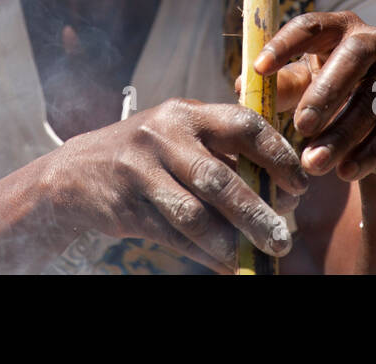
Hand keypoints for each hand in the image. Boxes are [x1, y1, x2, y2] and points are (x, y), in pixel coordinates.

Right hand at [43, 98, 309, 273]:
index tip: (299, 185)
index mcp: (186, 112)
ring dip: (231, 241)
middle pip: (220, 178)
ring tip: (254, 257)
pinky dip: (204, 253)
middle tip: (284, 237)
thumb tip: (277, 190)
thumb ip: (220, 152)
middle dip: (258, 212)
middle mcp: (163, 135)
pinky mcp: (126, 205)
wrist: (76, 173)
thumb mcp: (178, 136)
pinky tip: (225, 263)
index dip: (278, 155)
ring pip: (195, 214)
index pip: (243, 124)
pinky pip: (173, 235)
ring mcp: (141, 170)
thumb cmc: (145, 154)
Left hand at [239, 12, 375, 180]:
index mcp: (339, 27)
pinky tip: (346, 172)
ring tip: (313, 163)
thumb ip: (280, 85)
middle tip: (300, 126)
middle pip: (352, 59)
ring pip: (373, 101)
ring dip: (342, 135)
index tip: (259, 69)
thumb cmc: (332, 88)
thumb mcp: (304, 83)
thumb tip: (244, 87)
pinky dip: (368, 153)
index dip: (285, 45)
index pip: (311, 25)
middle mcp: (375, 40)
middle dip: (326, 93)